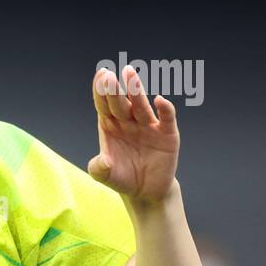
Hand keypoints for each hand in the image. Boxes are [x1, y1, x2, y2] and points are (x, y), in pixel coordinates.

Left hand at [89, 64, 179, 202]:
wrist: (146, 192)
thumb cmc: (122, 178)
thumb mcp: (105, 176)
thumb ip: (99, 169)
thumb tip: (103, 161)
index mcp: (110, 126)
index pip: (104, 105)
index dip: (102, 90)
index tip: (101, 74)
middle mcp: (128, 122)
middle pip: (121, 103)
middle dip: (115, 90)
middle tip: (111, 76)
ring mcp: (148, 126)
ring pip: (141, 106)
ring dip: (136, 91)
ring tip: (131, 75)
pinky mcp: (167, 135)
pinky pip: (167, 119)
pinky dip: (165, 109)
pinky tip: (160, 101)